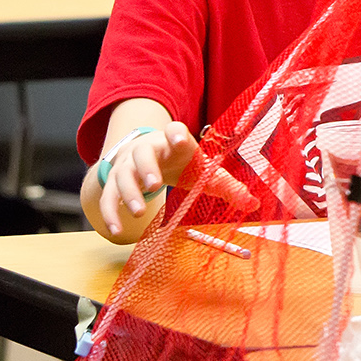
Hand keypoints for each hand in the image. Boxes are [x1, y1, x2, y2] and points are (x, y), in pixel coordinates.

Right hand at [97, 123, 255, 235]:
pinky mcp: (114, 182)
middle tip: (153, 184)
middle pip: (143, 154)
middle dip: (146, 167)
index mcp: (173, 141)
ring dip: (128, 192)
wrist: (153, 157)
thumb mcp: (205, 172)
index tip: (178, 138)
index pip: (174, 130)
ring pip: (122, 175)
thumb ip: (228, 186)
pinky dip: (110, 212)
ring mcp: (128, 164)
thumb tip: (253, 204)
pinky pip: (108, 196)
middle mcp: (147, 149)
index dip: (175, 132)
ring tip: (137, 211)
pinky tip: (115, 230)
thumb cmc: (184, 163)